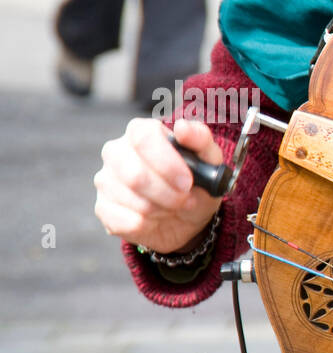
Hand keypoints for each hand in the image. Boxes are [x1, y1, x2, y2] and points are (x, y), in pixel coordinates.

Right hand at [94, 118, 222, 253]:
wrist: (188, 217)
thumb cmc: (196, 182)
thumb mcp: (209, 160)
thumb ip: (200, 139)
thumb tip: (182, 128)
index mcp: (140, 132)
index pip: (143, 137)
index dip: (167, 163)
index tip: (187, 182)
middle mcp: (116, 152)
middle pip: (135, 174)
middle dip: (168, 193)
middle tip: (186, 199)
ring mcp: (106, 180)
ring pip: (132, 200)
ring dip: (163, 209)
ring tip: (174, 206)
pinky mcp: (103, 208)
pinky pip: (126, 221)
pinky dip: (150, 224)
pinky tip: (156, 219)